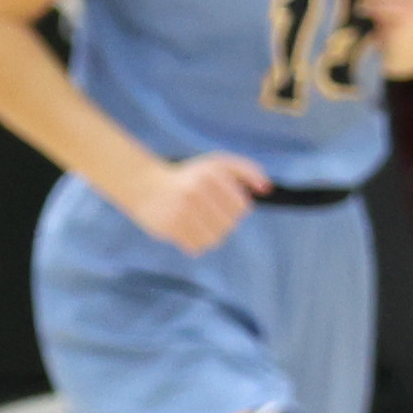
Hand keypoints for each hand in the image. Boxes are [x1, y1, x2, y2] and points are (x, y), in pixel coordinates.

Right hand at [120, 152, 270, 256]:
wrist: (145, 185)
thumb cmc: (188, 176)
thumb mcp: (216, 164)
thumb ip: (246, 170)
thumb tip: (267, 189)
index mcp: (210, 173)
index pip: (241, 207)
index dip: (234, 208)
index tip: (220, 202)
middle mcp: (196, 190)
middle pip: (229, 225)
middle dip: (221, 222)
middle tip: (207, 213)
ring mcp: (181, 209)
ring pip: (214, 239)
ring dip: (209, 235)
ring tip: (198, 222)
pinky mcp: (169, 226)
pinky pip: (196, 247)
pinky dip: (195, 243)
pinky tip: (186, 230)